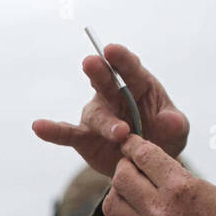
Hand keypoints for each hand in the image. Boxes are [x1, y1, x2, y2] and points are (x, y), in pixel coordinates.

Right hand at [32, 43, 188, 177]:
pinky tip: (39, 126)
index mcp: (139, 84)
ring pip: (97, 115)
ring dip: (108, 123)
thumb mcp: (177, 131)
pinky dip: (53, 131)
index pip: (130, 68)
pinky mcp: (85, 138)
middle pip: (105, 81)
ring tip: (121, 133)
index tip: (112, 50)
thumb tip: (172, 121)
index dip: (121, 58)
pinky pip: (68, 133)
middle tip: (93, 62)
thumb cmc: (164, 137)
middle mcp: (114, 95)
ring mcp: (98, 116)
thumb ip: (175, 124)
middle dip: (99, 71)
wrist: (149, 166)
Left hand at [104, 134, 215, 215]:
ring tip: (133, 193)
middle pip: (121, 177)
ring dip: (120, 194)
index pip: (144, 156)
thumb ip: (176, 177)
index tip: (130, 143)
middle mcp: (161, 209)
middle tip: (132, 168)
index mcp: (182, 187)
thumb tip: (151, 164)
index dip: (133, 144)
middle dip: (125, 167)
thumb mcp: (207, 190)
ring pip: (112, 204)